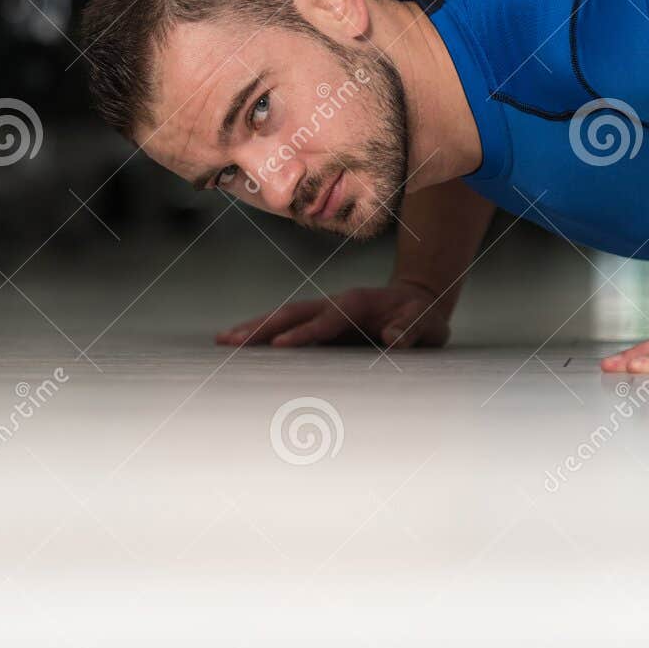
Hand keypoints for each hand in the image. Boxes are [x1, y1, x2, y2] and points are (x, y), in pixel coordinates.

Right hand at [216, 280, 451, 349]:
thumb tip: (394, 339)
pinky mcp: (321, 323)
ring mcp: (325, 312)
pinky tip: (240, 343)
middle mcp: (334, 303)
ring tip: (222, 341)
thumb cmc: (422, 317)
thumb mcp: (427, 324)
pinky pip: (288, 326)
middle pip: (293, 313)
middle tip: (230, 341)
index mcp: (358, 303)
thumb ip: (412, 330)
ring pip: (284, 317)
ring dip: (254, 327)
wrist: (418, 302)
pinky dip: (264, 332)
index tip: (279, 346)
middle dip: (262, 326)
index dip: (304, 333)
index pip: (326, 320)